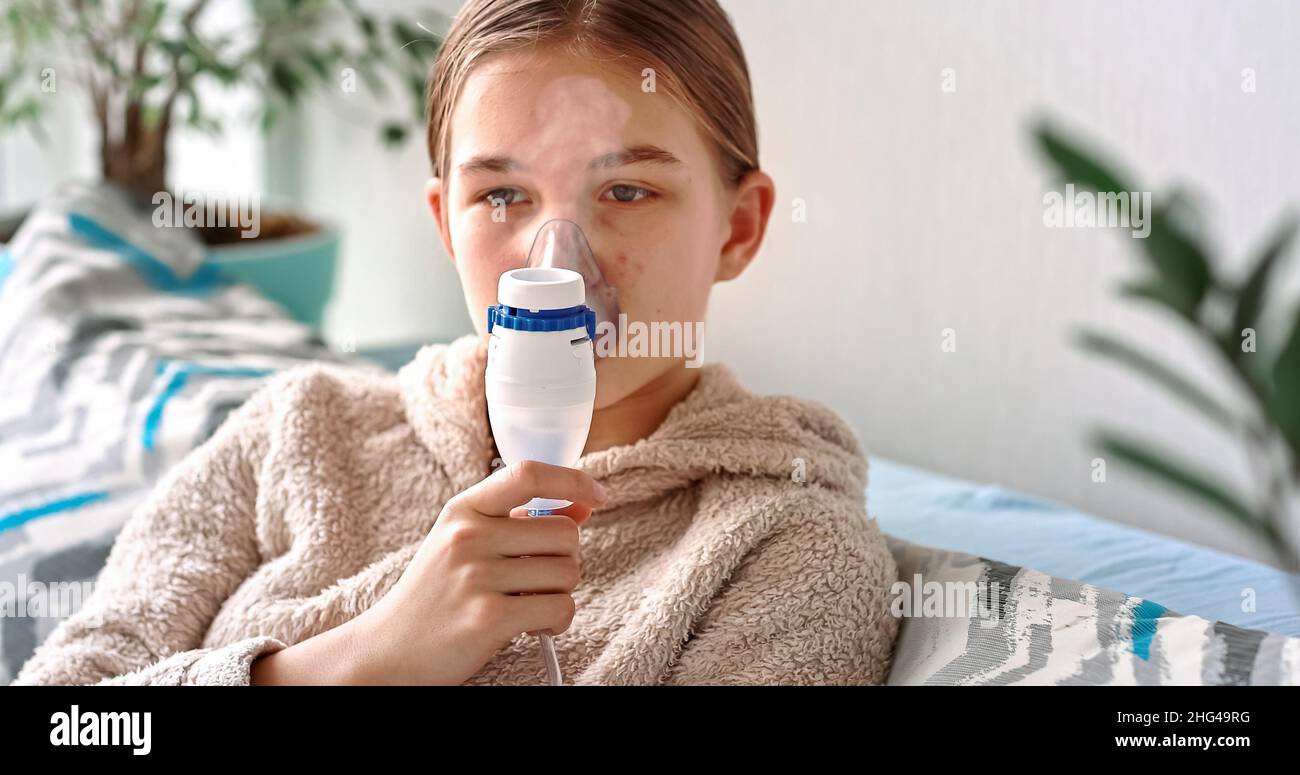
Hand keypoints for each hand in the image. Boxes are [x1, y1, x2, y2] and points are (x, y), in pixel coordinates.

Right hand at [346, 460, 606, 683]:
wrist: (388, 651)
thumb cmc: (434, 596)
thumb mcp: (466, 544)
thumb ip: (521, 522)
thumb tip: (582, 507)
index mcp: (462, 510)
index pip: (528, 474)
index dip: (573, 480)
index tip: (598, 497)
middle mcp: (468, 536)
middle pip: (565, 532)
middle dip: (565, 560)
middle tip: (537, 581)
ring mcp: (477, 576)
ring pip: (568, 571)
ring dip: (560, 593)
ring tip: (528, 605)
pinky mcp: (489, 617)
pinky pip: (560, 607)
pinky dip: (557, 621)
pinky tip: (530, 626)